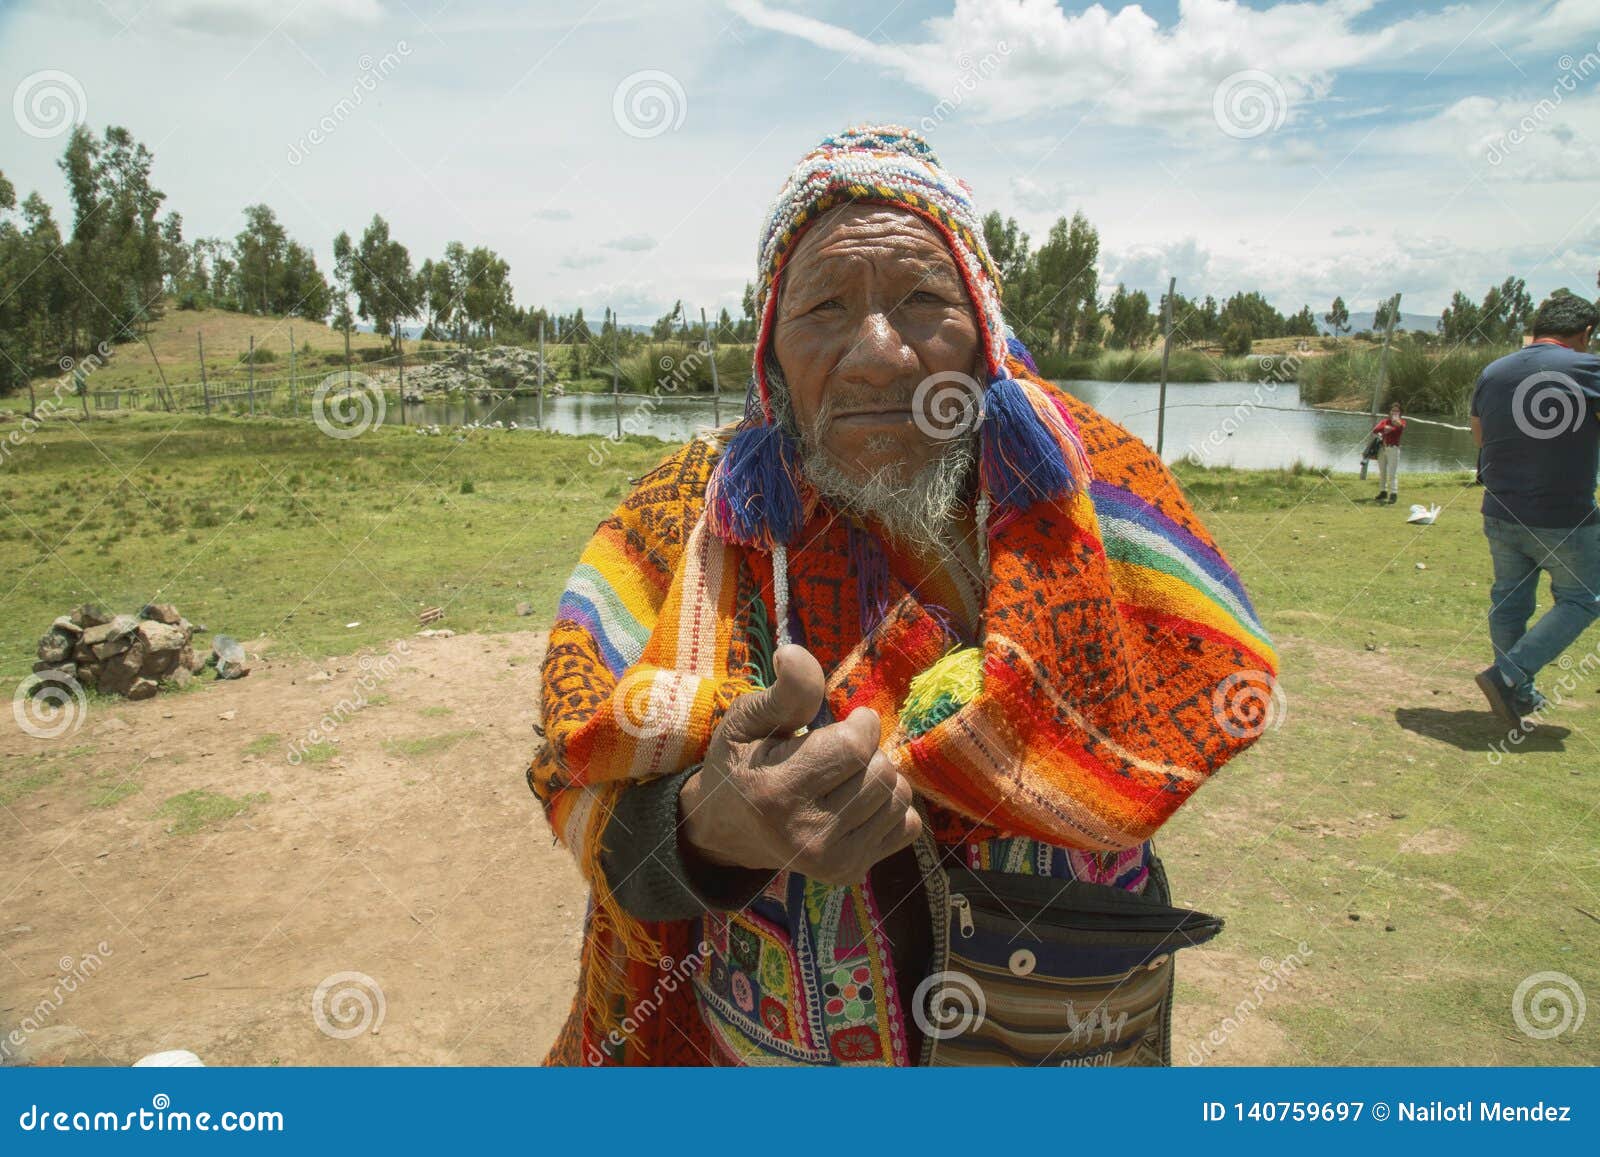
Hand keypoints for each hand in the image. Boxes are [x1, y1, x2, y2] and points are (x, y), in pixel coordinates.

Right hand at [679, 644, 921, 885]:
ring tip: (845, 778)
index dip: (860, 724)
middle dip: (869, 752)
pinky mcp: (851, 873)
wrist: (727, 830)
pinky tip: (855, 802)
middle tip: (837, 756)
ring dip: (880, 777)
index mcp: (777, 794)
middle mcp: (807, 837)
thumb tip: (796, 653)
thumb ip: (783, 692)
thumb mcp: (747, 721)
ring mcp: (832, 863)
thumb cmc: (740, 763)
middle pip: (882, 773)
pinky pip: (906, 826)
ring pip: (898, 798)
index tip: (846, 722)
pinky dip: (889, 807)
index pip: (854, 747)